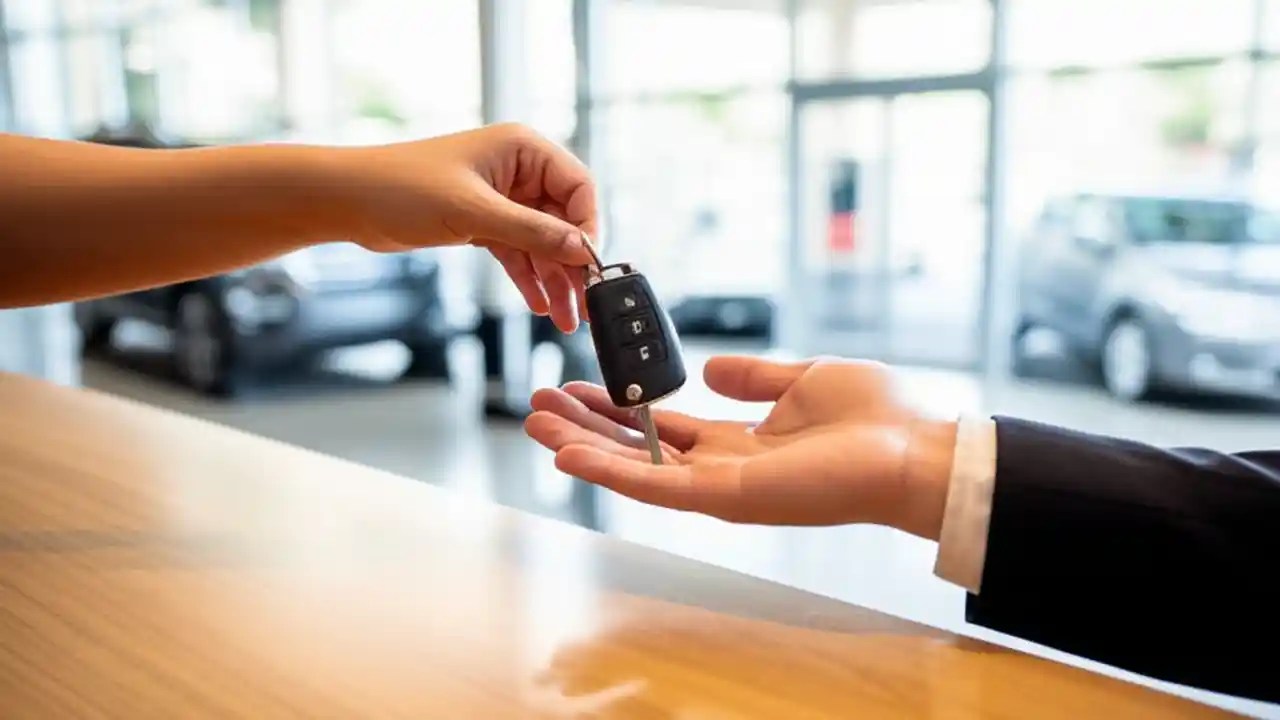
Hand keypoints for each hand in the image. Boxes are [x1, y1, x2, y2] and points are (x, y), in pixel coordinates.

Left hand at [351, 123, 596, 332]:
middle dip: (571, 264)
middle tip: (583, 305)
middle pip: (563, 220)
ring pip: (541, 242)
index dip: (588, 227)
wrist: (349, 200)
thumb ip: (532, 232)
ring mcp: (501, 198)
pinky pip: (517, 252)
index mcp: (522, 149)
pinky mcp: (482, 222)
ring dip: (553, 279)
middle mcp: (517, 170)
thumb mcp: (474, 212)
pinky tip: (539, 305)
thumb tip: (581, 250)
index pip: (578, 187)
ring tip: (565, 319)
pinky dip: (528, 278)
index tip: (589, 266)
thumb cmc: (402, 188)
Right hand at [523, 355, 957, 539]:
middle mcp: (722, 467)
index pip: (662, 425)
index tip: (577, 386)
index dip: (617, 408)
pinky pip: (656, 486)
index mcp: (739, 441)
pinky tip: (568, 457)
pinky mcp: (727, 498)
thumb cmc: (876, 419)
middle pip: (636, 447)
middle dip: (585, 427)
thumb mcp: (801, 379)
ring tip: (534, 425)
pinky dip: (610, 473)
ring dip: (581, 449)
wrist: (915, 450)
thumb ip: (752, 377)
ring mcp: (720, 487)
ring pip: (633, 469)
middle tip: (536, 404)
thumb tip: (711, 369)